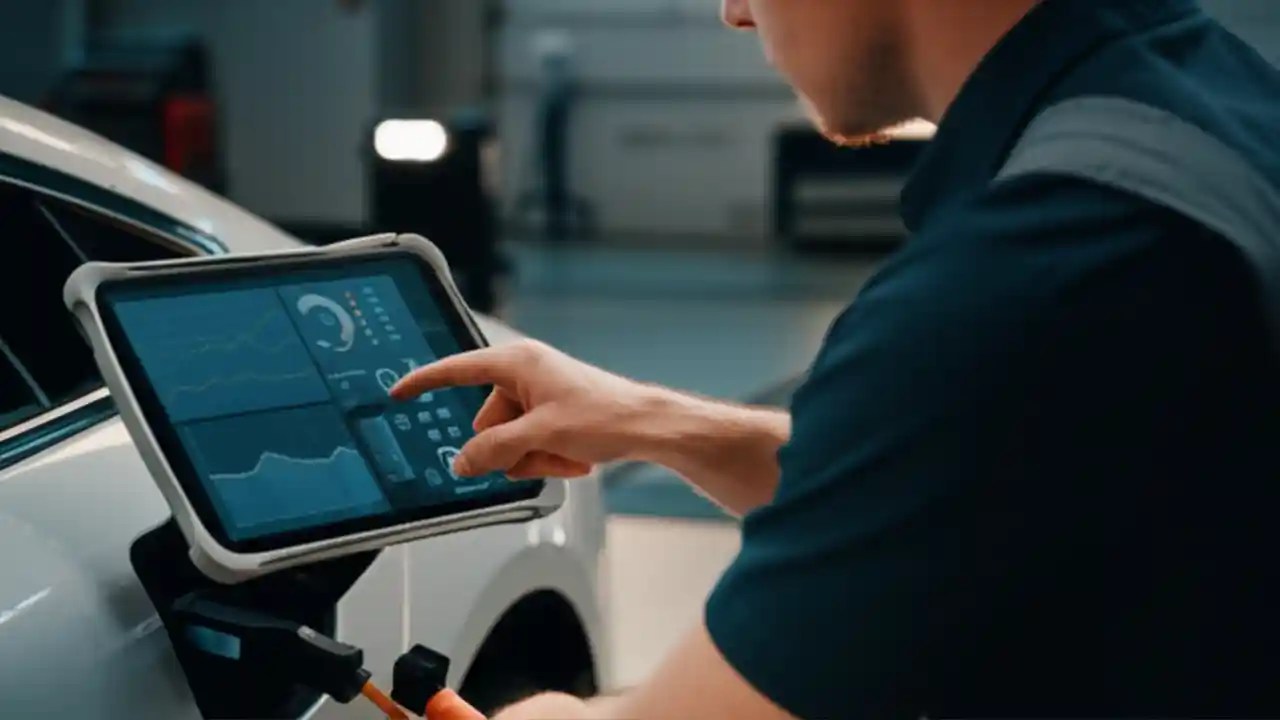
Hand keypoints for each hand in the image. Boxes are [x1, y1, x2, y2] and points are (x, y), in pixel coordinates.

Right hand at [390, 340, 661, 479]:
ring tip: (565, 456)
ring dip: (531, 457)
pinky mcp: (552, 413)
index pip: (457, 370)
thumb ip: (494, 450)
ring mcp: (539, 394)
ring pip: (508, 440)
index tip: (398, 392)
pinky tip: (574, 459)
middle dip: (509, 449)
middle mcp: (525, 373)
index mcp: (517, 363)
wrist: (649, 427)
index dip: (424, 382)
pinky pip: (529, 443)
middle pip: (486, 423)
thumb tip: (463, 463)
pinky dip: (547, 456)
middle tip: (544, 453)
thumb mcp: (541, 436)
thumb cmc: (605, 416)